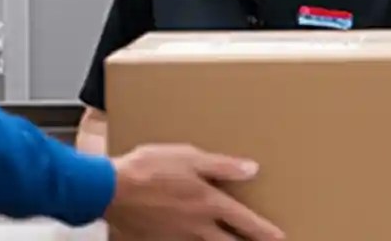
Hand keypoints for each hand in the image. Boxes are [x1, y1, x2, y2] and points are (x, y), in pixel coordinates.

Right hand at [103, 143, 283, 239]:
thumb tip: (251, 169)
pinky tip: (190, 239)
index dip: (265, 231)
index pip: (246, 222)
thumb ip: (222, 166)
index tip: (279, 237)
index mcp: (208, 204)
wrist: (111, 189)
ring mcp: (179, 238)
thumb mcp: (189, 157)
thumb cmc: (148, 169)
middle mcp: (198, 227)